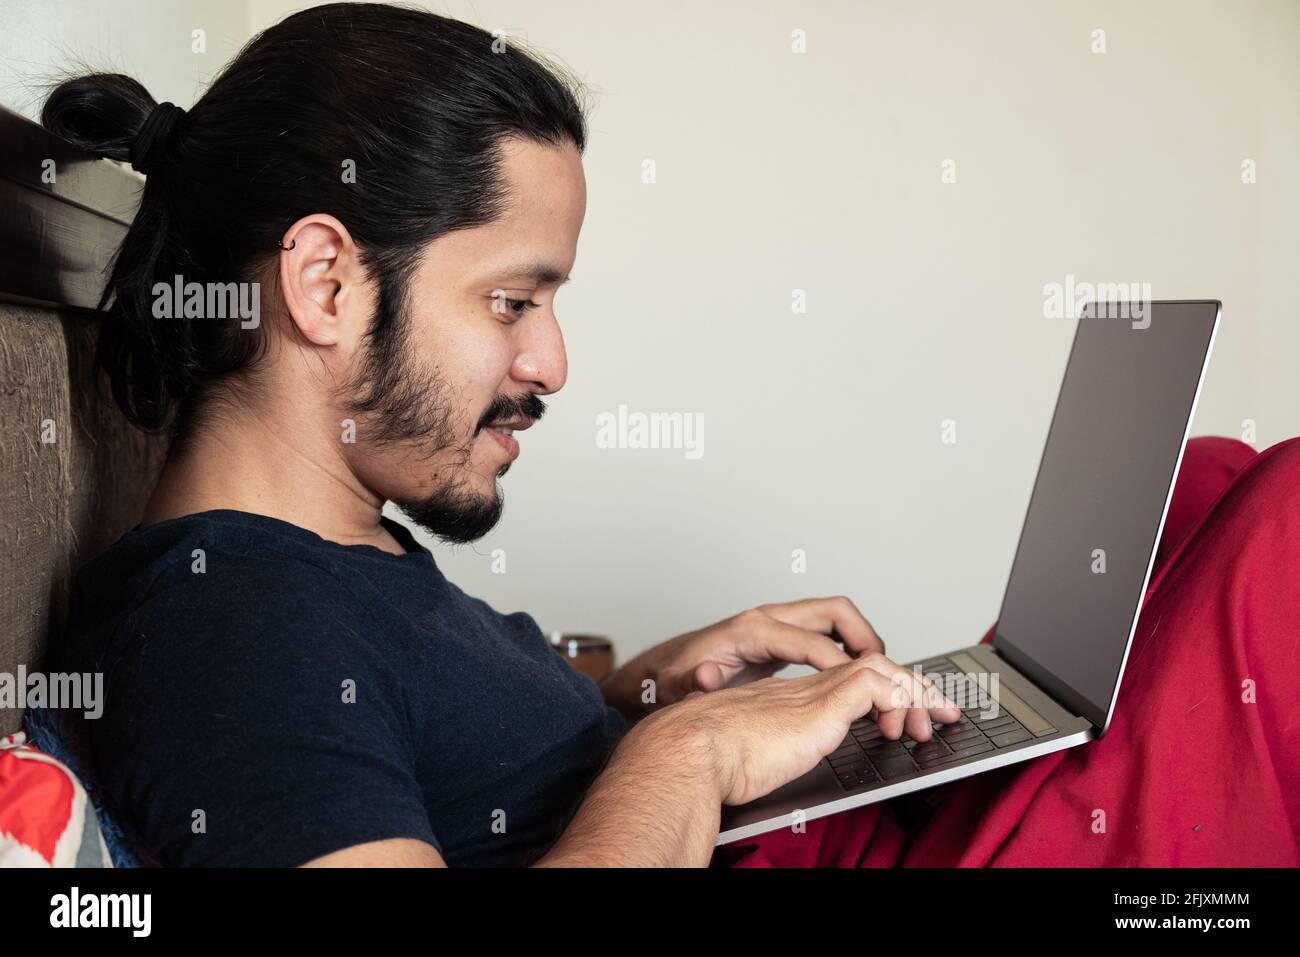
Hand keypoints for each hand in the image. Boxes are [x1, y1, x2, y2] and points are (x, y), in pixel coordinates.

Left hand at [600, 596, 887, 716]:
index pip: (810, 642)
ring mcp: (778, 625)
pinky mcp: (782, 638)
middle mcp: (769, 619)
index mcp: (752, 630)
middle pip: (834, 612)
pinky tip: (860, 677)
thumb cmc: (672, 678)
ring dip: (863, 640)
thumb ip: (689, 685)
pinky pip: (827, 633)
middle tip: (887, 671)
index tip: (861, 691)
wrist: (661, 670)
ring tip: (884, 674)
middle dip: (865, 638)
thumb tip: (703, 681)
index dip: (839, 666)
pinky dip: (849, 648)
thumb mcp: (676, 685)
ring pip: (835, 617)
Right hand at [640, 651, 962, 805]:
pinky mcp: (822, 702)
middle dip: (912, 683)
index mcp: (783, 698)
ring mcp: (812, 690)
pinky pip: (880, 683)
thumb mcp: (751, 757)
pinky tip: (907, 724)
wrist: (686, 752)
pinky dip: (903, 697)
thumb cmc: (705, 763)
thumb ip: (771, 752)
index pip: (844, 679)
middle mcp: (801, 686)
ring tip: (938, 719)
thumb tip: (774, 770)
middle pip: (869, 664)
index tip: (904, 714)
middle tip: (942, 710)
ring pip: (880, 666)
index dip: (880, 691)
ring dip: (917, 691)